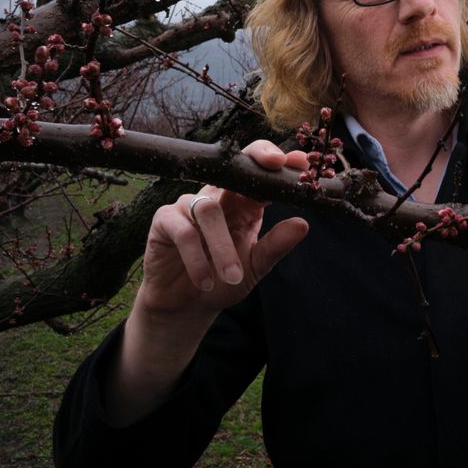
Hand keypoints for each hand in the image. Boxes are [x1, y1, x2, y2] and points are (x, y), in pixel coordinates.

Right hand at [137, 139, 309, 321]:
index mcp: (243, 204)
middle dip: (255, 162)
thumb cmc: (222, 280)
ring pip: (209, 209)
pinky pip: (184, 230)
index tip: (302, 161)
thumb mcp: (256, 265)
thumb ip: (276, 245)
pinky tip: (206, 281)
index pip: (260, 175)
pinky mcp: (165, 220)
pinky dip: (196, 258)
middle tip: (276, 164)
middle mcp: (218, 198)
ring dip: (222, 246)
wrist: (186, 306)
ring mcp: (190, 206)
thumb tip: (303, 224)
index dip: (279, 163)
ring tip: (232, 277)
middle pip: (234, 168)